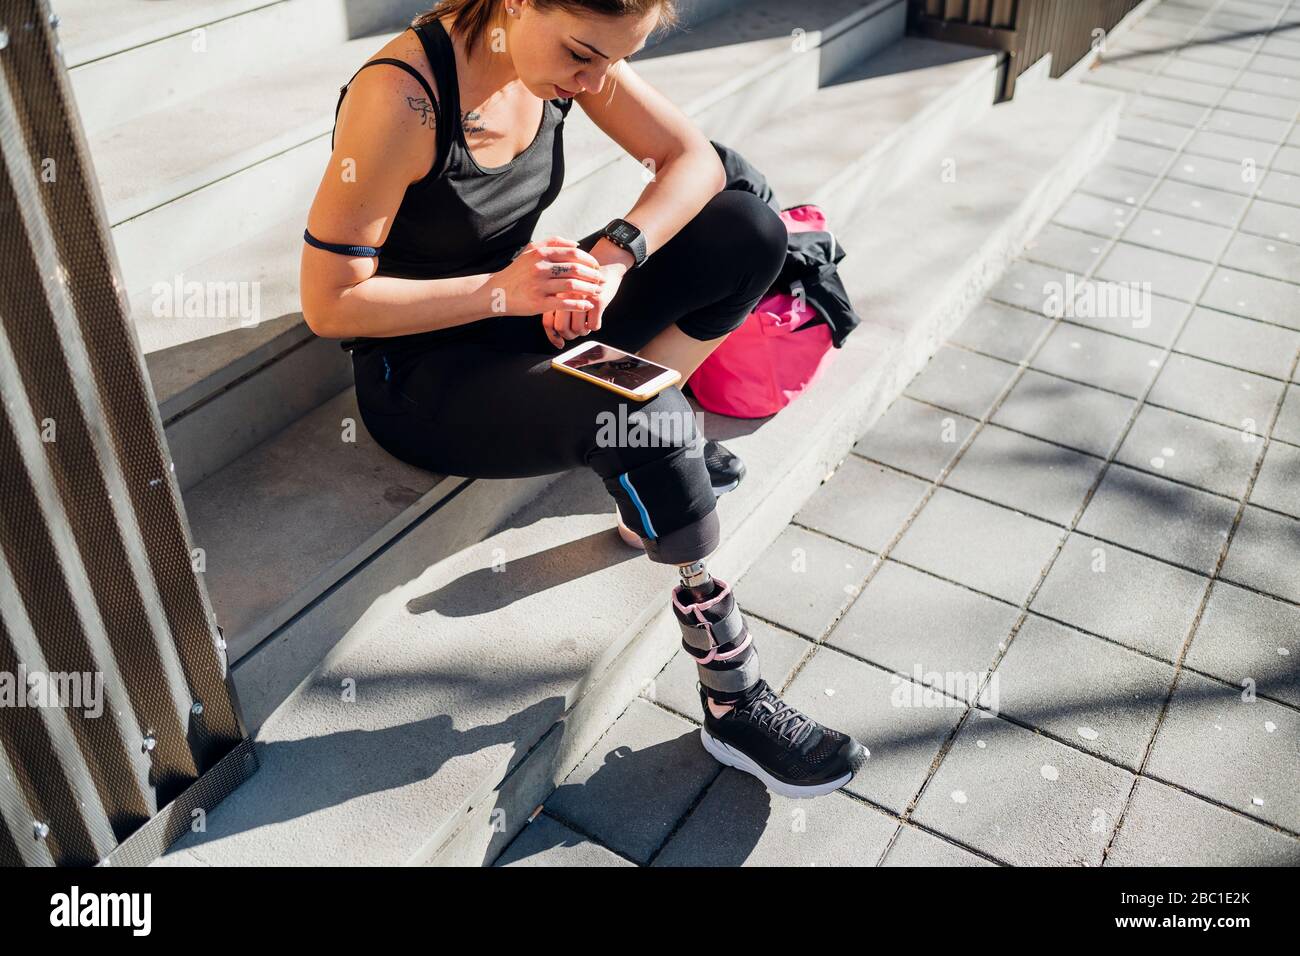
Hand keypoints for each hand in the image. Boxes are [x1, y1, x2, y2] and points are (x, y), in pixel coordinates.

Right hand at [490, 235, 605, 316]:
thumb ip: (553, 243)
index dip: (589, 260)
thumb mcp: (530, 251)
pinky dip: (579, 304)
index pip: (573, 254)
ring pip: (572, 286)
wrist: (496, 291)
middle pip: (576, 269)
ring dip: (589, 289)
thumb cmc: (518, 271)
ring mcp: (539, 286)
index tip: (596, 267)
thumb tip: (577, 244)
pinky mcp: (538, 303)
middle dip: (593, 275)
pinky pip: (564, 303)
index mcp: (540, 253)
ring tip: (597, 292)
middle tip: (601, 280)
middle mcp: (540, 268)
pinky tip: (587, 305)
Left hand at [542, 262, 624, 348]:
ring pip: (578, 329)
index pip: (548, 322)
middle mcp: (566, 295)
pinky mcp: (597, 301)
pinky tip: (595, 319)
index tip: (560, 344)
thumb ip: (557, 308)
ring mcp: (581, 298)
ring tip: (586, 324)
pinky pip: (594, 326)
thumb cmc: (584, 280)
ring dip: (583, 331)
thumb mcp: (566, 291)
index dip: (553, 336)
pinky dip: (595, 326)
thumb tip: (556, 339)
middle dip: (570, 335)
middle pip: (562, 328)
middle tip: (575, 332)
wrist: (606, 263)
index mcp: (555, 292)